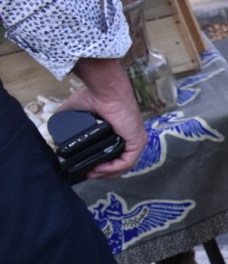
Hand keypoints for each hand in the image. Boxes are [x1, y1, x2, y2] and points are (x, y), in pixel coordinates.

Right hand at [60, 57, 145, 178]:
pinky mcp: (137, 141)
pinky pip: (126, 162)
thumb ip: (68, 120)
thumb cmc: (96, 96)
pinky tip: (99, 169)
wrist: (106, 90)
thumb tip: (55, 128)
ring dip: (107, 173)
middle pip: (121, 164)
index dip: (103, 164)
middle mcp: (131, 137)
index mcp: (122, 132)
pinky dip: (112, 168)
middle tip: (88, 174)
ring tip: (91, 173)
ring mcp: (137, 140)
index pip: (116, 154)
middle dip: (104, 173)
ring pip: (124, 165)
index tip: (88, 168)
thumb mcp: (78, 111)